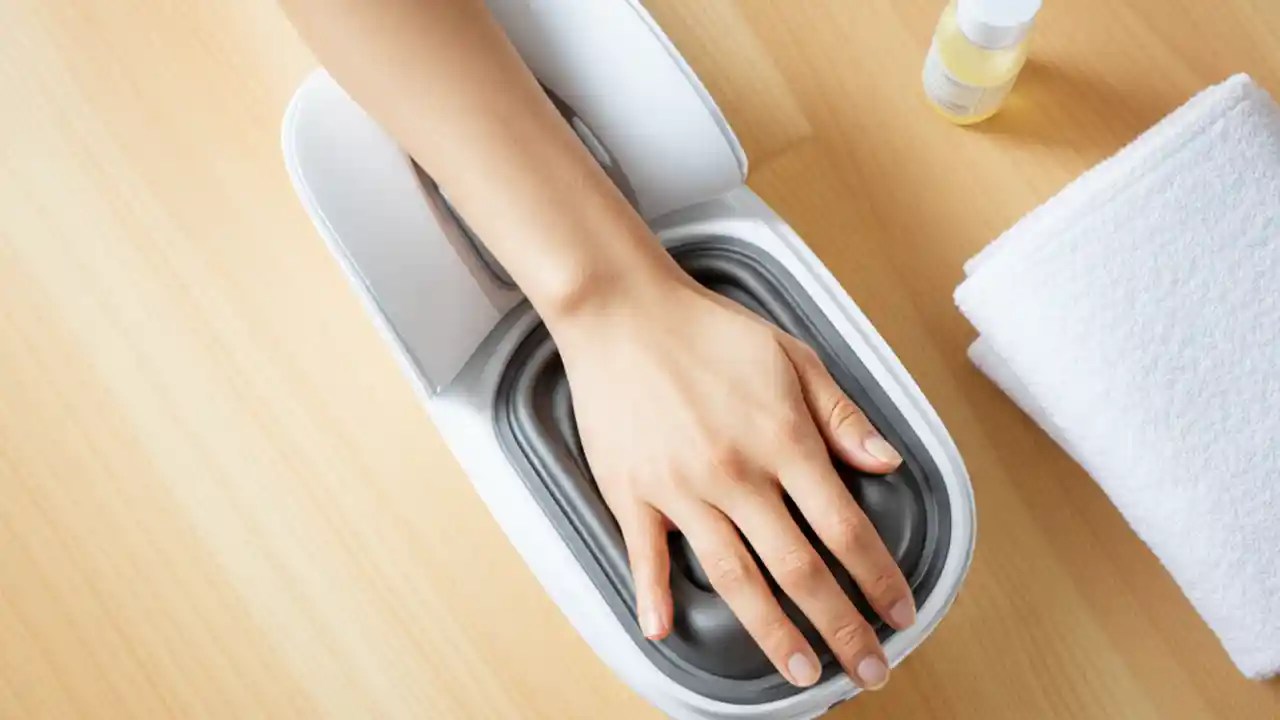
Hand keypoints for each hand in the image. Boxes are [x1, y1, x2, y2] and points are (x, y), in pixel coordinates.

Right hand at [552, 276, 914, 690]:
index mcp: (782, 440)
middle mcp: (736, 474)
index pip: (845, 527)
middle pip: (799, 568)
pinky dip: (654, 596)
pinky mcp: (631, 491)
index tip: (901, 613)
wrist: (623, 310)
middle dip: (841, 627)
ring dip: (773, 634)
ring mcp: (680, 488)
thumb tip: (887, 464)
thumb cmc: (708, 330)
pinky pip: (645, 555)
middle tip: (868, 670)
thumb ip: (841, 416)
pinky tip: (664, 631)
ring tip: (801, 673)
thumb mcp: (793, 357)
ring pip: (735, 578)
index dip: (879, 578)